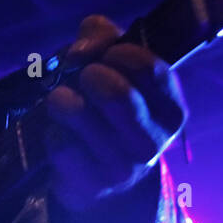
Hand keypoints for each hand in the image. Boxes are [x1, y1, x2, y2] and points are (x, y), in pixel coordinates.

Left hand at [44, 14, 174, 210]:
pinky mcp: (90, 183)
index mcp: (171, 110)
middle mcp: (153, 141)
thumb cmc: (110, 112)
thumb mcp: (116, 69)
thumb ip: (103, 39)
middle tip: (83, 80)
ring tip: (63, 102)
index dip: (116, 52)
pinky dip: (51, 128)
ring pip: (78, 112)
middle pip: (116, 93)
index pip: (148, 67)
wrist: (103, 183)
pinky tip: (60, 132)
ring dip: (60, 98)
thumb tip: (79, 50)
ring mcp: (122, 167)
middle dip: (88, 75)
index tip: (103, 57)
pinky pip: (58, 140)